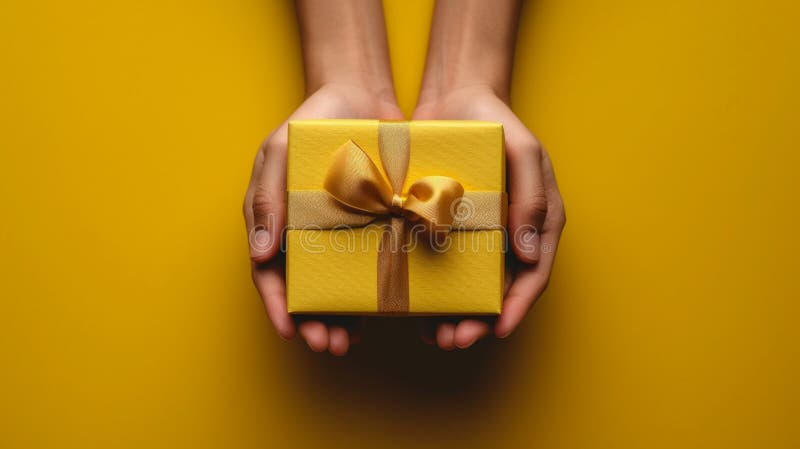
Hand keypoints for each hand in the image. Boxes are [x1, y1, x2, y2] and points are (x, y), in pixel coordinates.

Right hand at [244, 83, 401, 354]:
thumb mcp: (279, 149)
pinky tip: (382, 312)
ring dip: (341, 318)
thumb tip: (262, 255)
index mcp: (278, 221)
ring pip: (338, 287)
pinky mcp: (377, 227)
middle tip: (327, 345)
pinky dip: (375, 290)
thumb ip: (267, 197)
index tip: (290, 330)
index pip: (269, 273)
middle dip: (312, 322)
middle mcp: (308, 234)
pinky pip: (374, 265)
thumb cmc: (310, 120)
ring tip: (349, 341)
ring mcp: (343, 234)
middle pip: (305, 290)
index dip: (277, 305)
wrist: (360, 97)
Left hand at [414, 85, 565, 348]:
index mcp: (536, 221)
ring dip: (454, 316)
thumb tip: (530, 253)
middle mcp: (508, 235)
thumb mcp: (522, 149)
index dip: (518, 305)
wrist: (452, 98)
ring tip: (434, 337)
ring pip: (468, 287)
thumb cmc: (495, 119)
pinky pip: (439, 266)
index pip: (534, 273)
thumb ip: (532, 195)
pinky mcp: (442, 228)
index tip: (499, 329)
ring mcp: (475, 234)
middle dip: (480, 321)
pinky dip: (429, 291)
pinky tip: (413, 311)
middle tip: (455, 340)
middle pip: (500, 291)